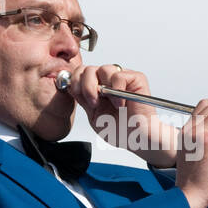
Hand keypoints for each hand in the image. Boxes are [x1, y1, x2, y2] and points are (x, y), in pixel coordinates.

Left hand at [63, 64, 180, 165]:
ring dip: (102, 88)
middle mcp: (108, 80)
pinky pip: (119, 75)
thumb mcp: (93, 115)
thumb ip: (82, 99)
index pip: (80, 73)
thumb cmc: (120, 130)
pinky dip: (117, 89)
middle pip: (88, 69)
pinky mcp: (136, 79)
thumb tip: (70, 85)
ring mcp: (122, 78)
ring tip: (109, 104)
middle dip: (86, 86)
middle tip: (93, 103)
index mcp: (97, 88)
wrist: (137, 138)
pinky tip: (120, 103)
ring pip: (103, 69)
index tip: (79, 97)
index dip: (76, 82)